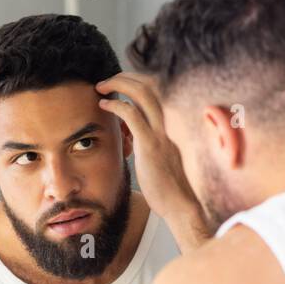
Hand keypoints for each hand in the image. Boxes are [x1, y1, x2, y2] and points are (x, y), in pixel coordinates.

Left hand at [96, 72, 210, 249]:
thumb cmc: (173, 186)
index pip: (159, 90)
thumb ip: (151, 140)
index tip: (122, 83)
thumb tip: (131, 133)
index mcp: (176, 124)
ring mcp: (162, 133)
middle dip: (126, 77)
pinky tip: (104, 105)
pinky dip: (115, 105)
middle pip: (150, 84)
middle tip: (108, 81)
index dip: (140, 81)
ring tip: (101, 87)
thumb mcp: (164, 157)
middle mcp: (171, 123)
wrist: (183, 206)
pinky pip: (130, 114)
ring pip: (141, 93)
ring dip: (119, 84)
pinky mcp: (151, 145)